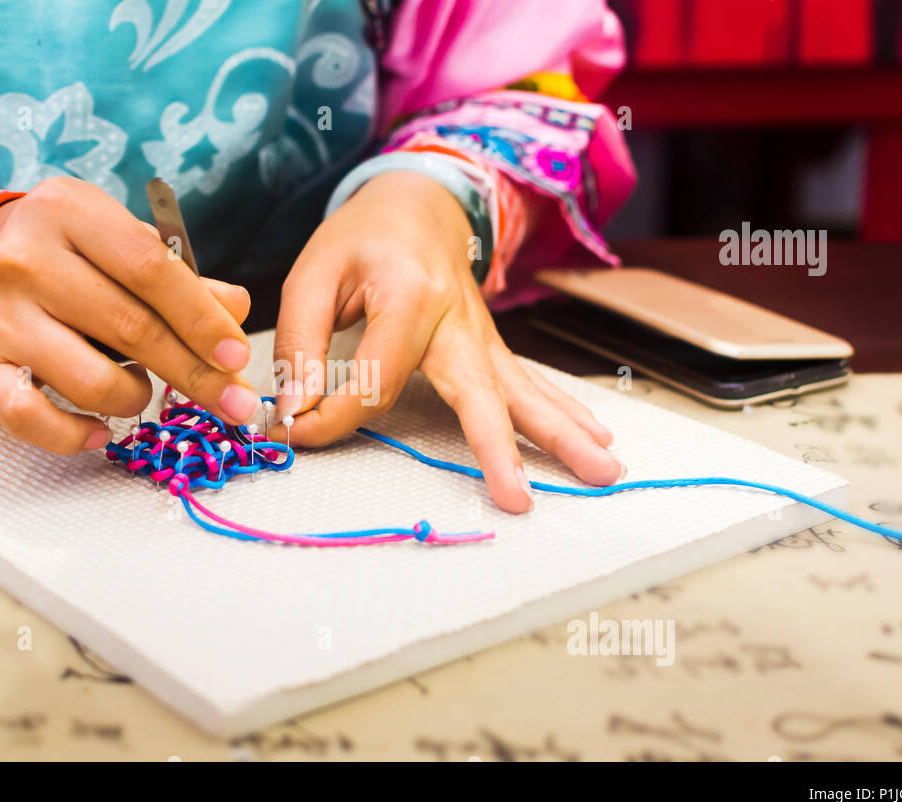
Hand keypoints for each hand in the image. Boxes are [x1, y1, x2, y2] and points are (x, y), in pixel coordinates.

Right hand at [0, 177, 260, 453]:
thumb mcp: (120, 240)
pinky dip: (74, 436)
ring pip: (90, 381)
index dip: (202, 320)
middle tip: (234, 403)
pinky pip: (31, 419)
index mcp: (70, 213)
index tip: (237, 357)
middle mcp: (25, 261)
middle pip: (130, 329)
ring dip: (136, 398)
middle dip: (194, 374)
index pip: (151, 271)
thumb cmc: (68, 250)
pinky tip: (103, 431)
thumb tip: (235, 311)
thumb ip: (179, 278)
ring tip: (145, 390)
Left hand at [271, 170, 621, 512]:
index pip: (378, 381)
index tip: (300, 432)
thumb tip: (298, 412)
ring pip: (522, 390)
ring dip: (563, 435)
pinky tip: (595, 435)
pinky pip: (527, 382)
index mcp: (409, 297)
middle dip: (503, 450)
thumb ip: (302, 345)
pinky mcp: (490, 345)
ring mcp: (482, 333)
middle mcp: (457, 319)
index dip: (335, 416)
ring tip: (604, 470)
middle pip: (482, 392)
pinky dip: (563, 411)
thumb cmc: (361, 239)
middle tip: (524, 499)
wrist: (415, 201)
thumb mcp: (312, 276)